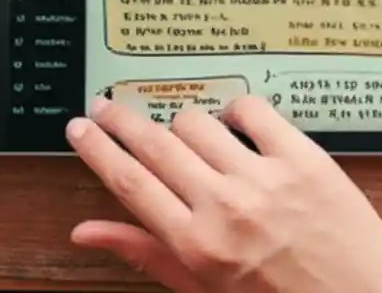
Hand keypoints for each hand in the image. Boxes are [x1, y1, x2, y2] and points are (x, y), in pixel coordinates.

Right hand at [66, 96, 381, 292]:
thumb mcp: (205, 290)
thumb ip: (145, 254)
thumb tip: (86, 232)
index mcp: (197, 246)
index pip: (129, 182)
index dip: (97, 149)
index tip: (80, 128)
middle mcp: (224, 207)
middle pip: (153, 144)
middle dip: (120, 120)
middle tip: (106, 106)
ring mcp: (264, 178)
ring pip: (196, 122)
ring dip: (185, 125)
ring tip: (192, 138)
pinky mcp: (301, 156)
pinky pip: (251, 109)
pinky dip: (236, 110)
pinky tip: (238, 125)